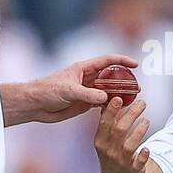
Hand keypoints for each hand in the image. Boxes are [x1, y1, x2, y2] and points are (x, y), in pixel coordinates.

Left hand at [20, 54, 139, 123]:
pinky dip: (111, 106)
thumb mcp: (69, 91)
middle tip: (137, 88)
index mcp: (84, 69)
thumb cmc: (47, 91)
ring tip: (132, 100)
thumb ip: (88, 95)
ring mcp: (87, 91)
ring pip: (108, 91)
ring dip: (119, 95)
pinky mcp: (84, 104)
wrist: (35, 105)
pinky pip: (101, 104)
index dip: (122, 61)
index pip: (107, 61)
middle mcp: (87, 78)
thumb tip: (105, 99)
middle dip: (125, 81)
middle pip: (111, 76)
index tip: (135, 64)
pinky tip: (119, 111)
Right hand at [94, 96, 150, 172]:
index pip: (105, 124)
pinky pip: (138, 163)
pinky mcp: (133, 169)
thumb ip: (108, 120)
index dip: (111, 111)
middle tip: (141, 103)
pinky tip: (147, 149)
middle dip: (131, 115)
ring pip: (130, 145)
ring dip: (139, 131)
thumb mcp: (105, 138)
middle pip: (119, 130)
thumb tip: (110, 99)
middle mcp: (109, 151)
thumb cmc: (111, 153)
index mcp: (101, 141)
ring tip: (146, 120)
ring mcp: (121, 161)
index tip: (118, 98)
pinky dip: (143, 156)